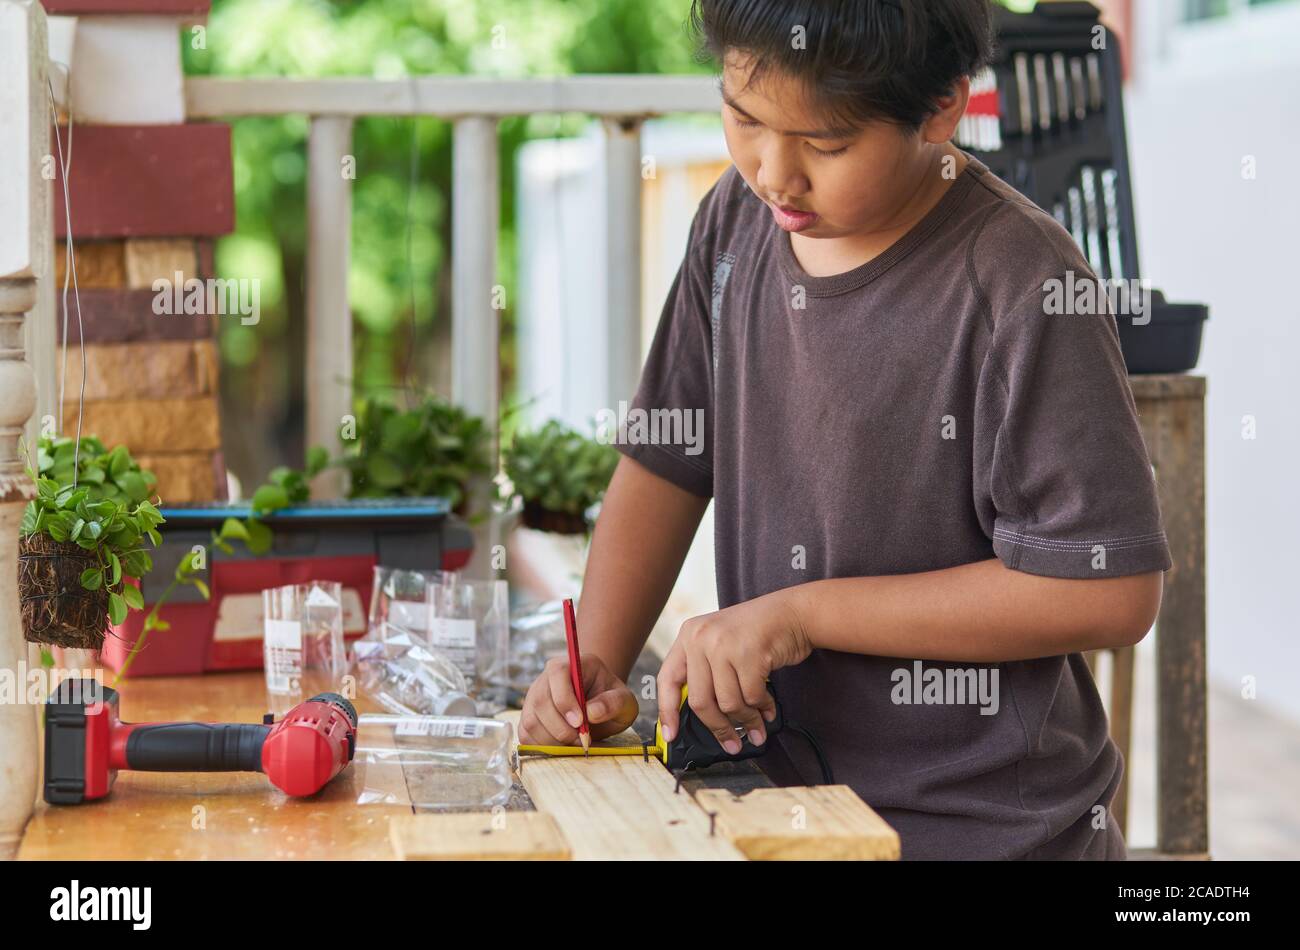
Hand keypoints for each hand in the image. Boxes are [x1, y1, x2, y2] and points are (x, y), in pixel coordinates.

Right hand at [518, 654, 639, 745]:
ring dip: (553, 740)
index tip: (580, 722)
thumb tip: (592, 713)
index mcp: (571, 665)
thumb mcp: (624, 699)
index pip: (557, 674)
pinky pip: (526, 735)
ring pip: (531, 721)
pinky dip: (543, 746)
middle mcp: (546, 679)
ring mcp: (533, 698)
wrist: (599, 704)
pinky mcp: (528, 717)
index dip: (565, 700)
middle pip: (540, 702)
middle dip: (560, 727)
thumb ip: (613, 702)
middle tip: (582, 740)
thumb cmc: (611, 699)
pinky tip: (562, 746)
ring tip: (575, 743)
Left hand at [657, 588, 812, 754]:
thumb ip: (706, 672)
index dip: (667, 711)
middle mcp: (700, 637)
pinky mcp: (749, 652)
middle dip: (718, 728)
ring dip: (746, 720)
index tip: (671, 736)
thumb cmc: (757, 634)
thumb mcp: (720, 643)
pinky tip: (768, 710)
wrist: (792, 612)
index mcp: (688, 635)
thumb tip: (702, 718)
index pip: (668, 679)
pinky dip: (762, 708)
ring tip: (758, 726)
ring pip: (728, 703)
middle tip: (731, 744)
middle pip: (699, 701)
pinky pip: (752, 696)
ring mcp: (724, 644)